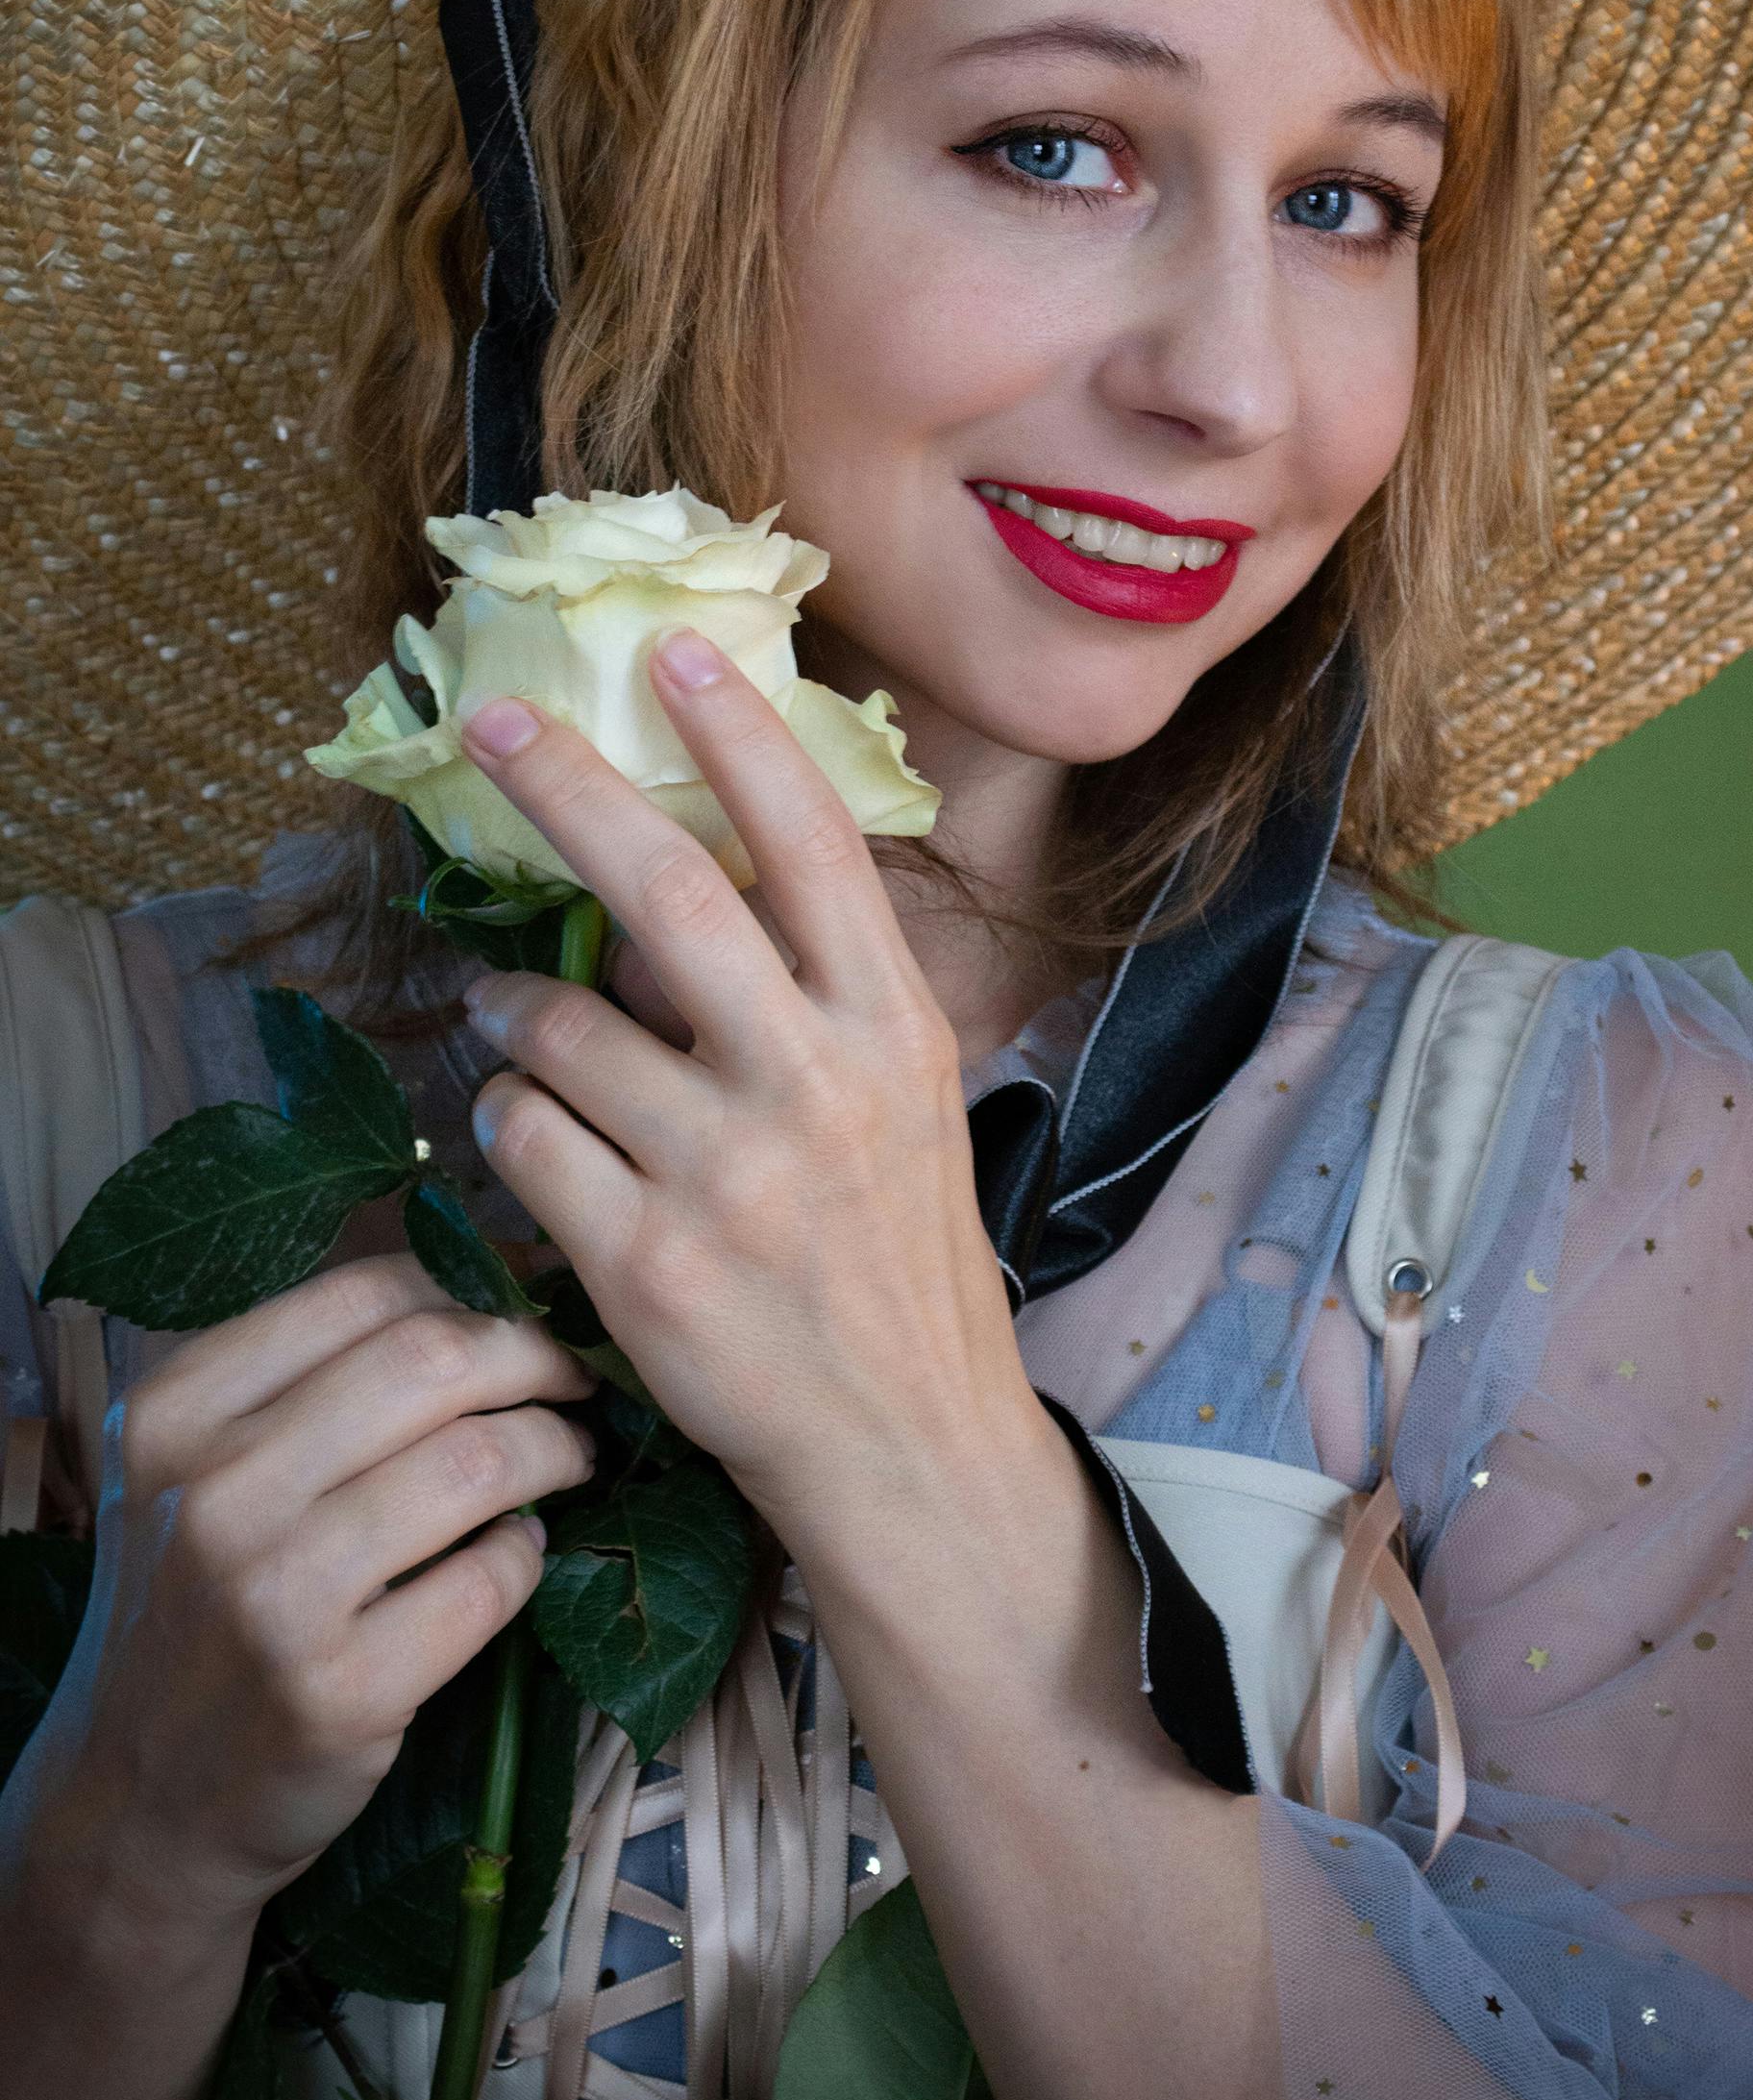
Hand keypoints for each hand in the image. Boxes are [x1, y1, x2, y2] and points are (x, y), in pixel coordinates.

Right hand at [19, 1254, 595, 1924]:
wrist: (140, 1803)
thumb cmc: (200, 1608)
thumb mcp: (200, 1470)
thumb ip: (310, 1378)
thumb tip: (489, 1281)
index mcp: (177, 1411)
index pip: (367, 1291)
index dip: (480, 1284)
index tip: (535, 1303)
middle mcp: (213, 1492)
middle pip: (434, 1359)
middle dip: (537, 1356)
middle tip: (577, 1379)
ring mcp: (273, 1596)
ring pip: (476, 1460)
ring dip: (555, 1449)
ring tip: (570, 1458)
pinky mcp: (337, 1692)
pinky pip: (488, 1579)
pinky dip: (528, 1555)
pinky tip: (519, 1553)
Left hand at [454, 633, 1036, 1542]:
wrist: (908, 1445)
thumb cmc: (895, 1256)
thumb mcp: (901, 1102)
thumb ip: (814, 993)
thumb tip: (685, 879)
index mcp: (888, 1025)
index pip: (811, 845)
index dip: (740, 737)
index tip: (675, 653)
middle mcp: (813, 1080)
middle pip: (667, 892)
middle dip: (567, 790)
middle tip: (496, 725)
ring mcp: (726, 1172)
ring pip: (560, 1026)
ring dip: (513, 1008)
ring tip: (516, 1021)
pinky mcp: (643, 1260)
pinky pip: (520, 1136)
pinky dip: (507, 1118)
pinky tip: (537, 1136)